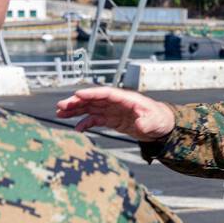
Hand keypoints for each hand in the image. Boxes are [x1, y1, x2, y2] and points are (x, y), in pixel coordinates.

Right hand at [55, 87, 174, 140]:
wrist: (163, 126)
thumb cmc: (160, 119)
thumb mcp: (154, 121)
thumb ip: (146, 122)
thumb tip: (139, 125)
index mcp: (126, 98)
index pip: (106, 93)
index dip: (91, 93)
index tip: (77, 94)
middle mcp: (117, 103)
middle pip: (94, 100)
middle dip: (77, 102)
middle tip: (61, 105)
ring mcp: (113, 111)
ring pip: (91, 108)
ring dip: (76, 110)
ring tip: (60, 113)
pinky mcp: (112, 120)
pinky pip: (96, 120)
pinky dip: (86, 123)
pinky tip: (77, 128)